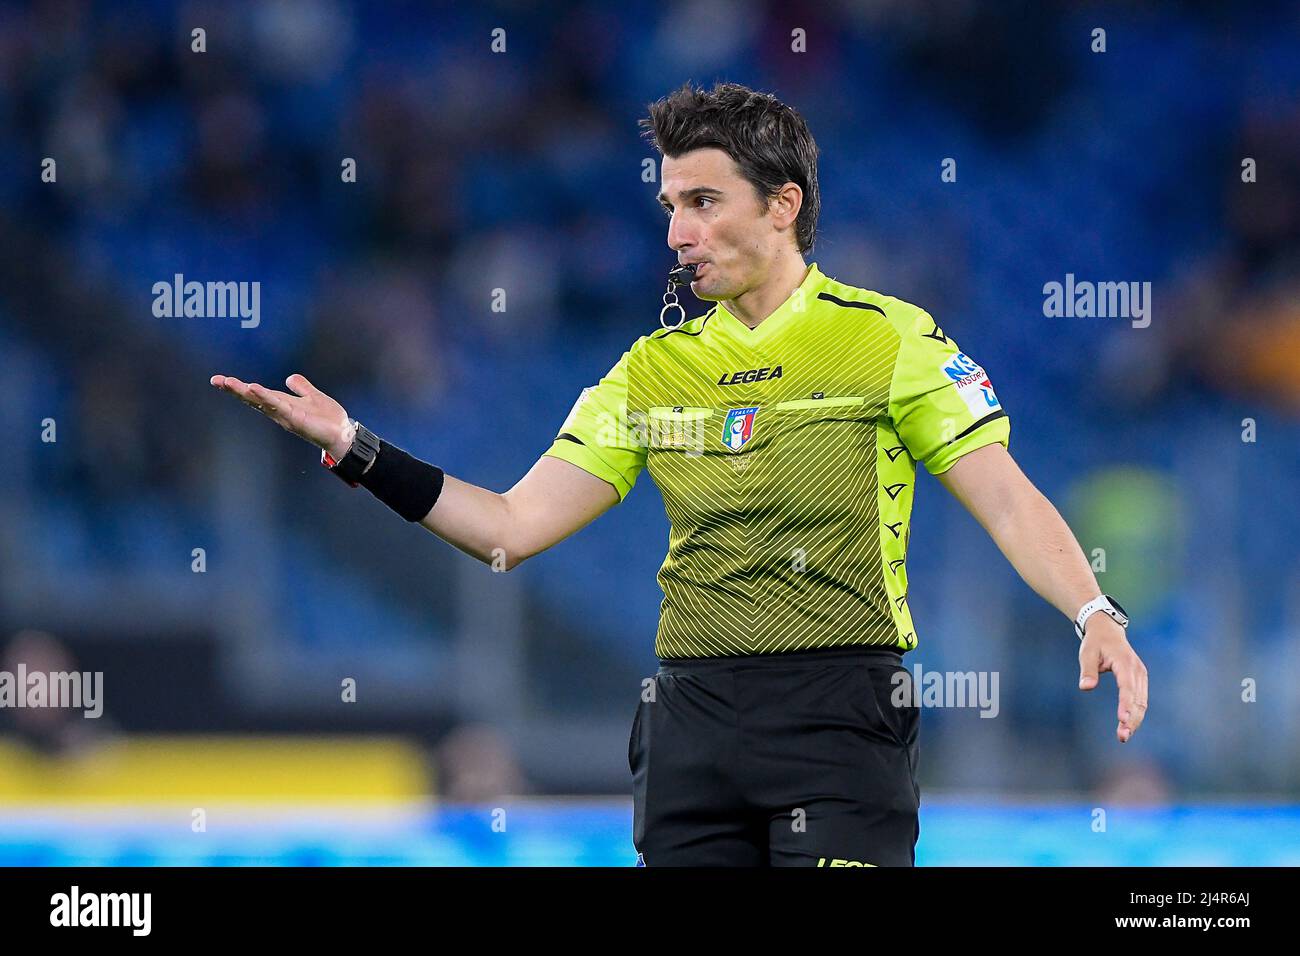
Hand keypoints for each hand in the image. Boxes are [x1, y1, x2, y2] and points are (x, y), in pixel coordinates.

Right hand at [210, 372, 353, 459]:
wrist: (342, 434)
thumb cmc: (327, 419)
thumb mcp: (312, 396)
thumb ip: (301, 387)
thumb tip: (289, 378)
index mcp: (281, 404)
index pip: (256, 394)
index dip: (239, 387)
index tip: (220, 380)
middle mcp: (279, 411)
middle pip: (253, 398)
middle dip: (234, 390)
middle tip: (216, 380)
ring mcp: (285, 415)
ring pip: (261, 401)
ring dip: (245, 392)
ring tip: (229, 383)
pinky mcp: (295, 418)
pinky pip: (277, 406)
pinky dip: (265, 397)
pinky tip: (254, 388)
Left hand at [1078, 615, 1147, 743]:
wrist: (1107, 630)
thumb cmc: (1095, 642)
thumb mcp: (1087, 652)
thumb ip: (1087, 670)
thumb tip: (1085, 687)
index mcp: (1125, 663)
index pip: (1127, 687)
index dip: (1125, 704)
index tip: (1122, 719)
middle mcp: (1137, 671)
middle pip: (1138, 699)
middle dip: (1131, 719)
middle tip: (1122, 736)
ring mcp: (1141, 676)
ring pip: (1142, 702)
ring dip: (1135, 720)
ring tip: (1123, 736)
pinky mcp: (1140, 680)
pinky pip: (1140, 700)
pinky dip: (1136, 713)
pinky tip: (1128, 726)